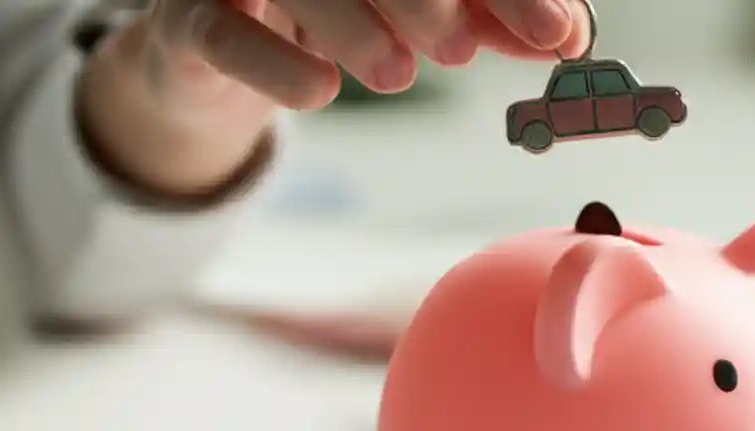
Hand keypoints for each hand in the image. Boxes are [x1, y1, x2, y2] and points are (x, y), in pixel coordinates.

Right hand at [78, 0, 590, 197]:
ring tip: (396, 74)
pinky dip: (273, 61)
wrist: (219, 47)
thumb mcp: (424, 15)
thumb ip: (492, 19)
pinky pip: (220, 28)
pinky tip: (320, 92)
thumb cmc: (337, 15)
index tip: (557, 33)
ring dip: (352, 22)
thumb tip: (568, 37)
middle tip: (461, 48)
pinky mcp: (187, 13)